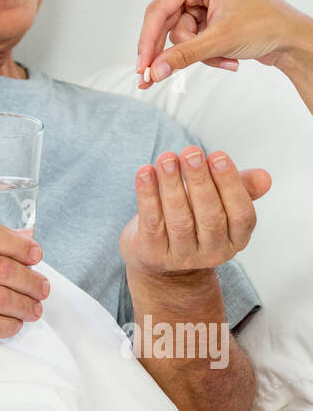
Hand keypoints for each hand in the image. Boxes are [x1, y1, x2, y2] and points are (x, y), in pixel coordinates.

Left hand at [119, 146, 270, 280]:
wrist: (161, 259)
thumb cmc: (197, 218)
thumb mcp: (222, 203)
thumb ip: (242, 187)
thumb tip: (265, 177)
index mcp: (236, 239)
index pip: (241, 214)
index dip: (230, 184)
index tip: (217, 155)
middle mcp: (212, 251)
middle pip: (210, 216)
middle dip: (200, 181)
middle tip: (191, 152)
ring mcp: (182, 256)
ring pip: (179, 219)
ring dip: (172, 185)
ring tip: (167, 158)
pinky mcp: (154, 253)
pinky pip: (151, 222)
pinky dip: (147, 195)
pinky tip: (145, 171)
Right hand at [135, 0, 307, 87]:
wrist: (291, 37)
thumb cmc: (267, 24)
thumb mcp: (220, 40)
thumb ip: (183, 55)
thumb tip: (155, 70)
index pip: (158, 10)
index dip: (147, 41)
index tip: (141, 66)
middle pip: (165, 26)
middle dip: (178, 51)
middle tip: (156, 77)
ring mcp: (198, 4)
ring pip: (178, 39)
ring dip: (198, 55)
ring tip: (223, 57)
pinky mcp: (204, 20)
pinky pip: (189, 44)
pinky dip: (206, 55)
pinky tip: (226, 58)